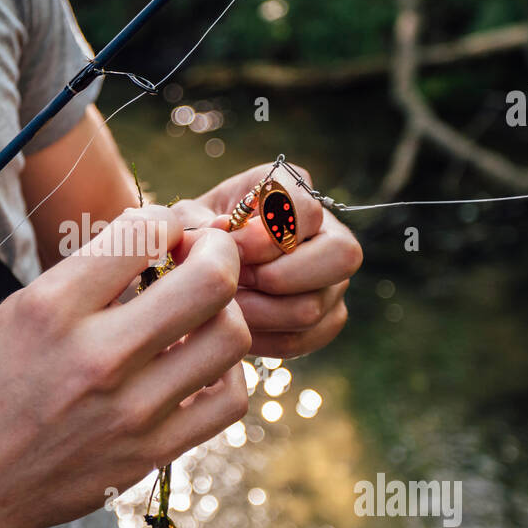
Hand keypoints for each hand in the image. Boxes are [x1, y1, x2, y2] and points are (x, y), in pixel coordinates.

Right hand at [0, 206, 251, 527]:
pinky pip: (230, 401)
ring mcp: (130, 412)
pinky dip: (227, 371)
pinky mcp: (151, 453)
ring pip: (231, 337)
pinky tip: (201, 362)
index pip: (147, 231)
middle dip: (219, 250)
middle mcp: (96, 357)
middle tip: (204, 254)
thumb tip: (169, 233)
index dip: (168, 219)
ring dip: (225, 310)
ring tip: (201, 312)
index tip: (164, 232)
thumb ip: (90, 272)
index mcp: (52, 308)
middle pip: (210, 281)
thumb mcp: (18, 309)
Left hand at [174, 162, 362, 358]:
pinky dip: (263, 339)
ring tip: (225, 306)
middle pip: (341, 256)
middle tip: (236, 281)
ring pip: (313, 306)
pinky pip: (304, 338)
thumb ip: (199, 224)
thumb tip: (224, 231)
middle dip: (277, 277)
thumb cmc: (196, 239)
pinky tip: (238, 326)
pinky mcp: (328, 318)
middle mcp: (328, 230)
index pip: (306, 210)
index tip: (229, 250)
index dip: (266, 237)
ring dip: (259, 312)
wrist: (200, 273)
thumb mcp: (186, 223)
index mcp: (292, 189)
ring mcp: (334, 277)